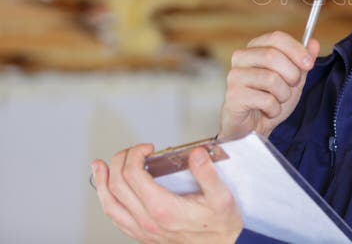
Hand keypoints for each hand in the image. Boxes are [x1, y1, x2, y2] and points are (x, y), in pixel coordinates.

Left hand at [92, 144, 241, 242]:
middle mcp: (148, 220)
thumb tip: (196, 154)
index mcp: (163, 208)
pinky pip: (115, 218)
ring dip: (101, 182)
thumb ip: (207, 173)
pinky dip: (107, 201)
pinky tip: (108, 193)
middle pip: (117, 185)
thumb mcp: (221, 196)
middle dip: (120, 161)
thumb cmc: (221, 225)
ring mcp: (142, 230)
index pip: (133, 175)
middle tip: (131, 151)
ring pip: (109, 204)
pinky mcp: (142, 235)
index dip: (135, 154)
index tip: (147, 148)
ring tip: (99, 167)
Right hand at [219, 31, 319, 139]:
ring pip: (271, 79)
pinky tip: (268, 111)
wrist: (253, 129)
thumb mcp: (292, 79)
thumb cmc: (270, 100)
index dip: (296, 49)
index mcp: (255, 48)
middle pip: (273, 56)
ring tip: (278, 100)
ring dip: (283, 94)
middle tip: (291, 87)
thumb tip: (314, 43)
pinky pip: (265, 99)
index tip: (309, 63)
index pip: (276, 38)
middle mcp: (241, 58)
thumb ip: (302, 61)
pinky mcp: (233, 96)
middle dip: (291, 75)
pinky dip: (274, 109)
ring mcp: (235, 76)